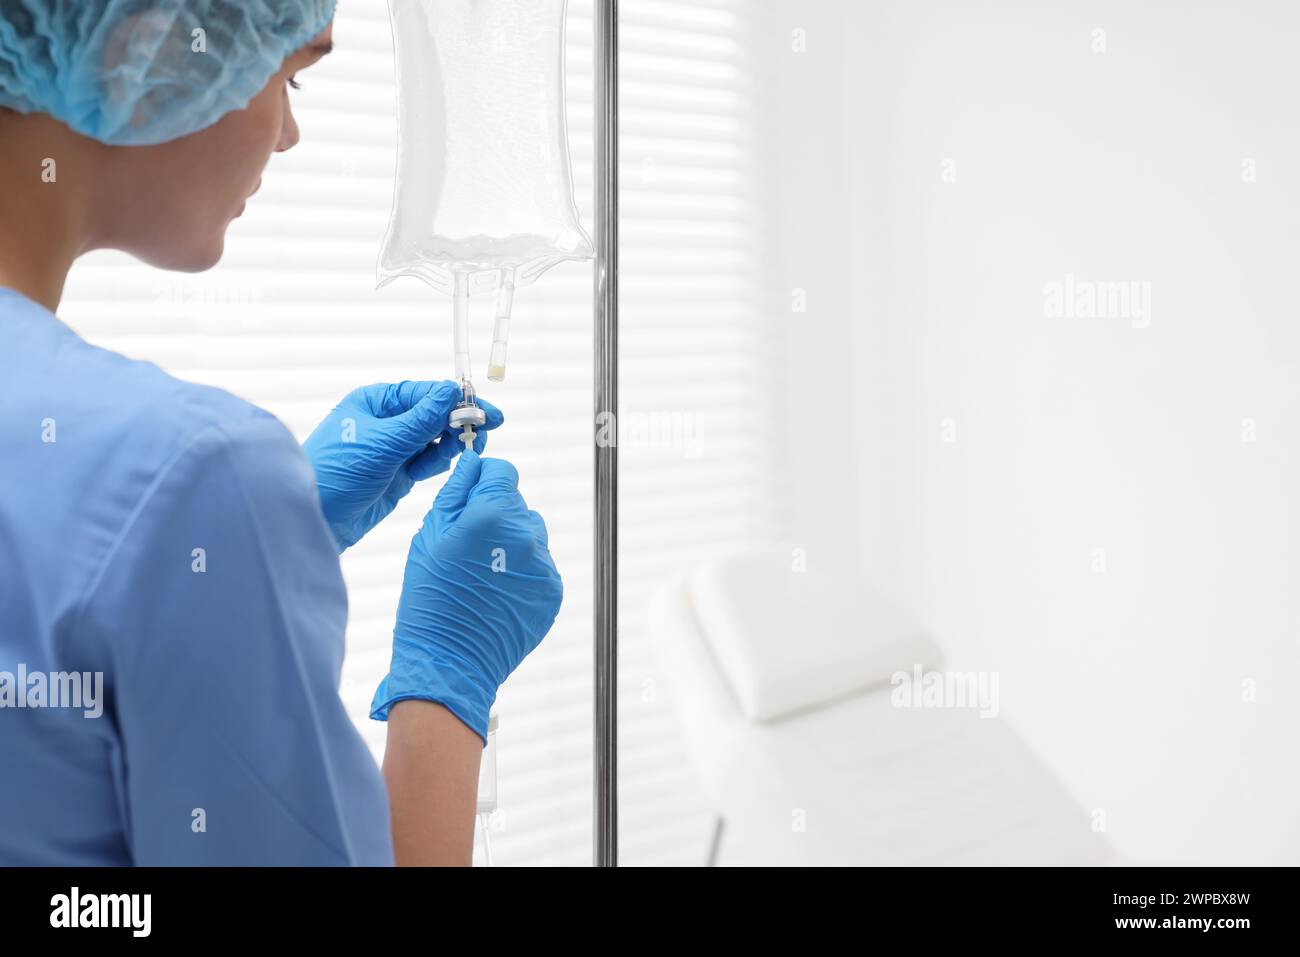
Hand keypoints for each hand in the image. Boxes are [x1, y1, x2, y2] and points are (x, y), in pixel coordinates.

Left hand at [302, 381, 502, 551]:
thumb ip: (421, 419)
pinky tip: (432, 469)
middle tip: (481, 434)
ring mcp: (393, 448)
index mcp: (376, 402)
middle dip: (457, 424)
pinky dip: (437, 464)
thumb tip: (451, 390)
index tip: (485, 411)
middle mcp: (386, 421)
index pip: (425, 394)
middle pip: (434, 415)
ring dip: (448, 445)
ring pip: (436, 439)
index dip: (457, 401)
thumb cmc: (337, 472)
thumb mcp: (383, 443)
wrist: (317, 519)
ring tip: (457, 452)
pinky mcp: (399, 474)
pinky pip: (429, 461)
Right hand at [370, 452, 562, 744]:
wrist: (449, 662)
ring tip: (482, 573)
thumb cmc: (430, 598)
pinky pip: (539, 565)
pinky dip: (521, 571)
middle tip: (468, 547)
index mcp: (493, 514)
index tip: (471, 497)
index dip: (484, 480)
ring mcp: (543, 565)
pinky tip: (496, 592)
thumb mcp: (430, 536)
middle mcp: (526, 535)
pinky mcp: (552, 590)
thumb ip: (457, 492)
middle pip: (517, 504)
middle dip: (495, 514)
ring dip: (510, 542)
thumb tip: (474, 464)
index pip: (503, 472)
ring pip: (530, 534)